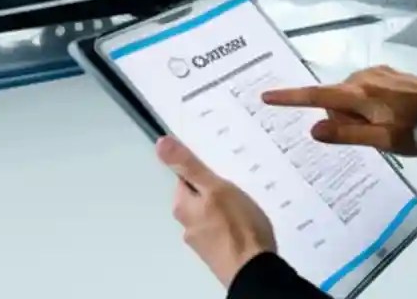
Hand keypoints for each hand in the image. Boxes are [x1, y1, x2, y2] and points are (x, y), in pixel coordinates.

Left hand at [156, 135, 276, 286]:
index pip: (185, 178)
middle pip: (199, 196)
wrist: (255, 271)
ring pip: (212, 213)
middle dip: (216, 190)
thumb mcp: (215, 188)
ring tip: (245, 207)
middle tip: (237, 189)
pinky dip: (233, 224)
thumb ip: (189, 166)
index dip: (203, 171)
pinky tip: (248, 224)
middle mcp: (187, 225)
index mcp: (183, 206)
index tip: (221, 171)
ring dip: (226, 208)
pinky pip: (223, 229)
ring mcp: (203, 241)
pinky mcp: (219, 252)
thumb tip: (161, 144)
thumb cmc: (237, 228)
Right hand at [261, 65, 416, 155]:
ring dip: (358, 113)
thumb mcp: (382, 140)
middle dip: (341, 118)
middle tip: (372, 137)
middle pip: (335, 99)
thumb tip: (313, 129)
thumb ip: (346, 134)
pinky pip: (368, 91)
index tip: (266, 96)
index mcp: (359, 94)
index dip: (290, 98)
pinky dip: (370, 105)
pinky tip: (393, 117)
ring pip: (352, 96)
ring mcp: (380, 73)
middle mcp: (365, 77)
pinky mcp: (393, 75)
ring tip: (388, 130)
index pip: (316, 96)